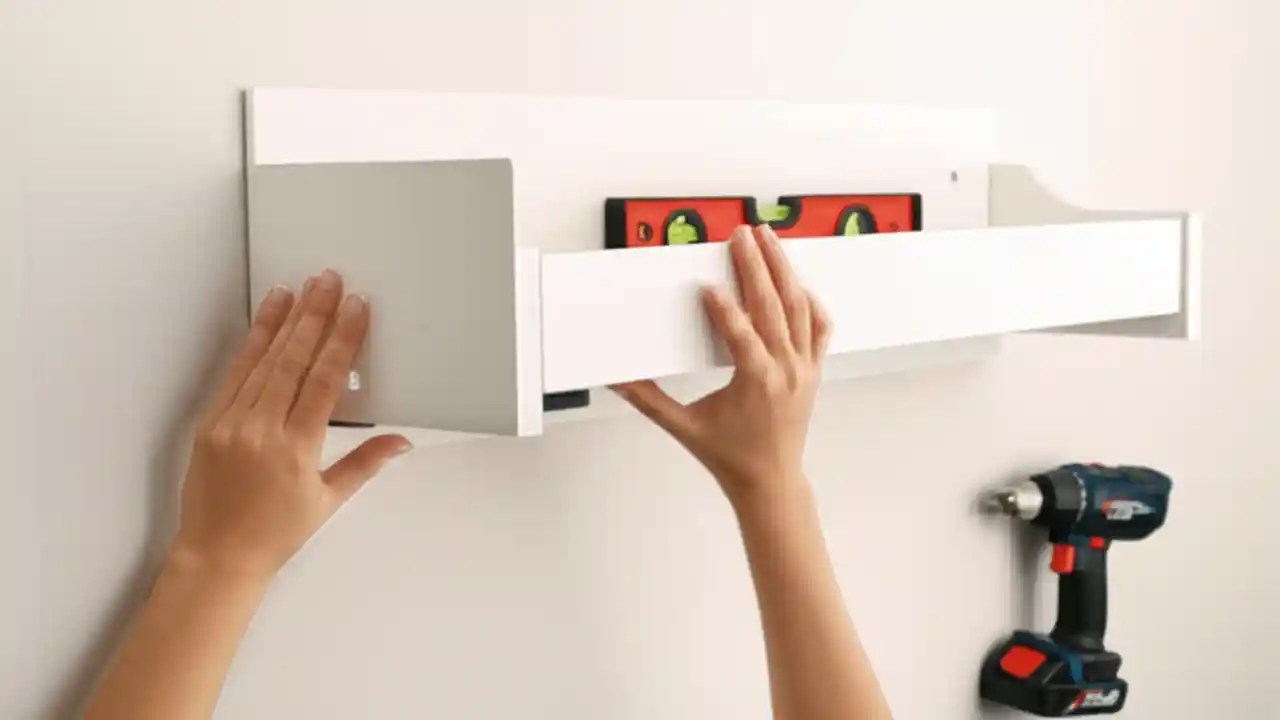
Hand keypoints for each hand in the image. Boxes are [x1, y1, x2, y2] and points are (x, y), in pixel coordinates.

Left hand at [169, 270, 410, 580]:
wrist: (217, 557)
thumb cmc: (273, 534)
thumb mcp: (328, 500)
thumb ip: (365, 463)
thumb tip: (401, 442)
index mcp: (296, 448)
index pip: (324, 379)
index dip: (342, 338)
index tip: (355, 308)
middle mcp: (261, 430)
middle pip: (293, 359)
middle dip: (315, 315)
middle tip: (328, 280)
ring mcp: (232, 424)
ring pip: (262, 361)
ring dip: (282, 321)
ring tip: (298, 288)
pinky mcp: (210, 423)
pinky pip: (235, 375)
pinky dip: (251, 345)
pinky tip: (263, 321)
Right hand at [613, 225, 831, 508]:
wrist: (770, 481)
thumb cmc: (731, 457)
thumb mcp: (684, 427)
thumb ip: (648, 400)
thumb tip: (616, 380)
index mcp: (756, 382)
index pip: (739, 332)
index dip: (721, 306)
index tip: (706, 282)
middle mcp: (785, 369)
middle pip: (773, 305)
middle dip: (755, 266)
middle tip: (740, 237)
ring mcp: (804, 367)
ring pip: (799, 306)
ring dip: (783, 270)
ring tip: (768, 239)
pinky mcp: (812, 369)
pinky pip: (818, 327)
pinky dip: (810, 301)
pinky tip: (796, 281)